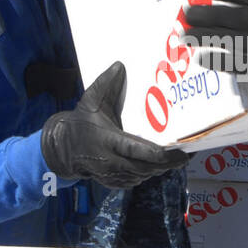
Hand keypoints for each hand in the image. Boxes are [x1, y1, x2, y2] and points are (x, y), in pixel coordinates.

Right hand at [41, 62, 188, 188]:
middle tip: (183, 156)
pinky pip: (136, 180)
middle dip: (167, 163)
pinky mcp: (112, 182)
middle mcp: (111, 161)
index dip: (162, 155)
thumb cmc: (82, 122)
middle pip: (146, 167)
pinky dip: (147, 173)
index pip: (139, 151)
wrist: (63, 148)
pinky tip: (158, 165)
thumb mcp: (90, 100)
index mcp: (108, 140)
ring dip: (159, 169)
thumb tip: (120, 65)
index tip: (180, 152)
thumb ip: (106, 83)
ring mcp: (112, 175)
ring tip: (175, 159)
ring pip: (143, 175)